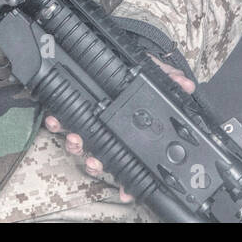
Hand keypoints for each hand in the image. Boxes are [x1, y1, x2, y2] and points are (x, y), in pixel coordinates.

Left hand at [43, 53, 195, 202]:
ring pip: (79, 141)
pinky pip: (61, 120)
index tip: (125, 190)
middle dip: (94, 162)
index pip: (126, 158)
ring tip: (76, 139)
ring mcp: (87, 121)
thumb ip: (169, 79)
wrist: (109, 51)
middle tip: (94, 161)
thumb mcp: (154, 73)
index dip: (125, 179)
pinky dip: (56, 123)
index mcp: (124, 129)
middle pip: (98, 154)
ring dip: (76, 144)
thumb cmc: (133, 69)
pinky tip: (55, 120)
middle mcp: (105, 129)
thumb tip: (186, 85)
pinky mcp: (70, 107)